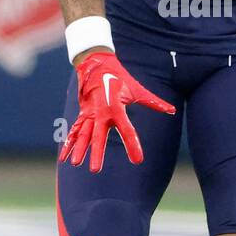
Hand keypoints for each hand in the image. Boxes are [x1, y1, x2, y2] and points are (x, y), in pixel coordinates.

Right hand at [62, 50, 175, 171]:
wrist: (97, 65)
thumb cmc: (120, 79)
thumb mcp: (138, 90)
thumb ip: (154, 102)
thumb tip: (172, 110)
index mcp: (116, 107)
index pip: (126, 129)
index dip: (132, 145)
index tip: (138, 160)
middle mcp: (100, 112)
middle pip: (98, 136)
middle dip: (96, 153)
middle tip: (95, 171)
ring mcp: (89, 114)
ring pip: (82, 134)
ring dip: (79, 149)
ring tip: (75, 164)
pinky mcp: (82, 114)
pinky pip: (74, 131)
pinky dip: (68, 144)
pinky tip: (64, 158)